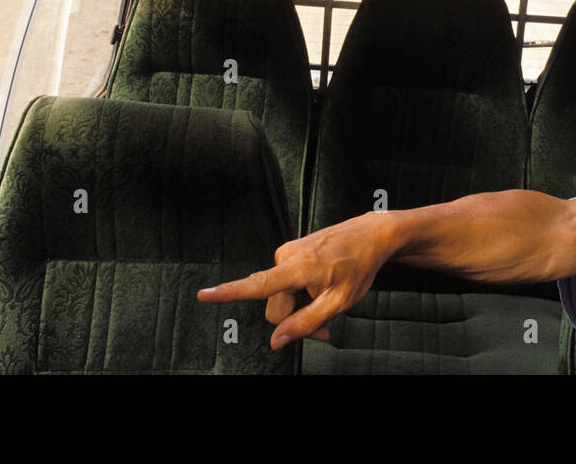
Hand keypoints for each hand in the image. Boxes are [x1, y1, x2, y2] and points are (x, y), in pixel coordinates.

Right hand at [197, 211, 395, 350]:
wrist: (371, 234)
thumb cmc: (359, 267)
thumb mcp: (339, 303)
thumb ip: (306, 323)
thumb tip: (275, 340)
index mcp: (299, 268)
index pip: (258, 285)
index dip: (228, 293)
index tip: (204, 295)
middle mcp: (287, 256)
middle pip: (275, 305)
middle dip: (294, 320)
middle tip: (324, 328)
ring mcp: (288, 252)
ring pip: (280, 296)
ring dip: (300, 307)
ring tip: (326, 303)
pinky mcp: (291, 251)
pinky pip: (286, 283)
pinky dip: (301, 293)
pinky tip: (321, 290)